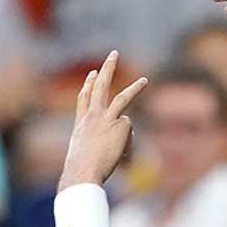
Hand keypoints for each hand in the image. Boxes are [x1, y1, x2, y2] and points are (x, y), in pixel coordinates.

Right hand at [59, 51, 146, 190]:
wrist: (82, 171)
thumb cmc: (80, 172)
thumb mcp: (85, 158)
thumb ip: (101, 151)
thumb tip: (123, 151)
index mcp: (80, 124)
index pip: (84, 99)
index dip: (88, 84)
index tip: (93, 73)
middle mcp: (92, 117)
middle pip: (100, 87)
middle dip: (108, 69)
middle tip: (113, 55)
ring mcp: (106, 119)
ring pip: (122, 98)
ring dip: (135, 88)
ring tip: (145, 81)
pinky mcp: (119, 125)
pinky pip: (129, 132)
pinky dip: (128, 144)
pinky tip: (121, 154)